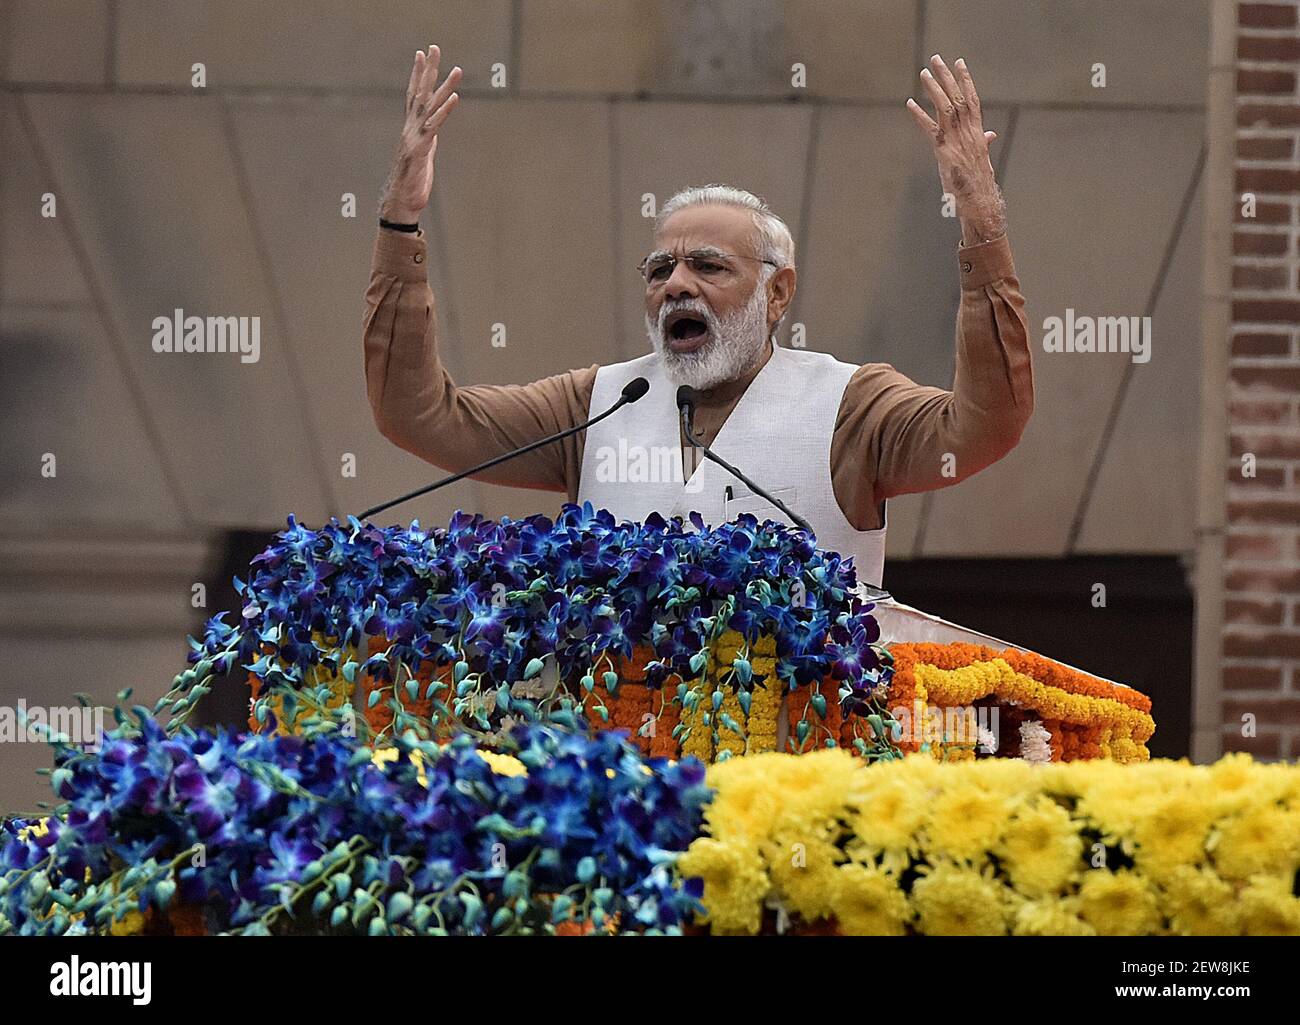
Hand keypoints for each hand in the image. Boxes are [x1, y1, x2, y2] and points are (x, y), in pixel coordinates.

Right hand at [380, 46, 461, 223]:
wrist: (402, 203)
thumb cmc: (412, 183)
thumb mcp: (423, 157)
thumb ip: (428, 141)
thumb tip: (433, 133)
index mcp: (412, 129)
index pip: (413, 95)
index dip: (417, 75)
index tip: (422, 55)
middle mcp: (411, 128)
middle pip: (420, 92)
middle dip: (428, 69)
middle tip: (434, 47)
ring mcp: (415, 137)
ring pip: (430, 106)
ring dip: (444, 86)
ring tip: (457, 69)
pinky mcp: (421, 149)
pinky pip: (435, 125)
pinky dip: (445, 110)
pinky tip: (455, 97)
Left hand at [906, 54, 1005, 243]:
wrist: (979, 201)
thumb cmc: (979, 183)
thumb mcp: (982, 159)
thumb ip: (983, 143)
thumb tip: (989, 135)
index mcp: (976, 132)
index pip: (972, 99)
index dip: (966, 80)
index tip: (959, 63)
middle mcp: (968, 132)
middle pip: (957, 97)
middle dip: (947, 77)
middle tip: (936, 59)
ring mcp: (956, 140)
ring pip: (945, 107)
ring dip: (934, 89)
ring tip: (924, 73)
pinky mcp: (944, 151)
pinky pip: (930, 128)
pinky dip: (919, 115)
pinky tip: (910, 103)